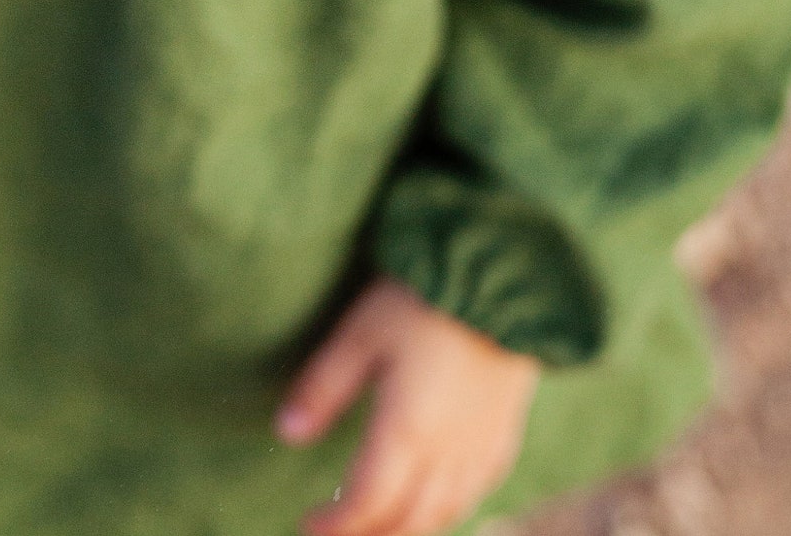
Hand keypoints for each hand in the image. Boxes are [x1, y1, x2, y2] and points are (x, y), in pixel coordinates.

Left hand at [276, 278, 539, 535]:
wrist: (502, 280)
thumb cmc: (423, 301)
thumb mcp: (361, 334)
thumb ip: (324, 386)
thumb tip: (286, 433)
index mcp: (407, 433)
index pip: (366, 504)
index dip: (334, 525)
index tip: (307, 526)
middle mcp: (447, 456)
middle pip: (406, 523)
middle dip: (368, 534)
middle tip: (336, 529)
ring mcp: (480, 451)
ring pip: (442, 517)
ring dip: (406, 529)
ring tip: (375, 522)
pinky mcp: (504, 439)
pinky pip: (473, 497)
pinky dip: (443, 512)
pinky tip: (429, 501)